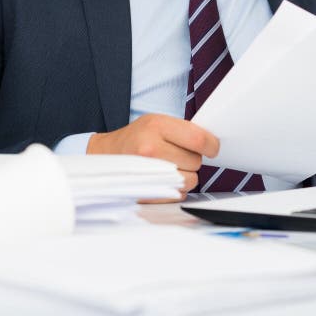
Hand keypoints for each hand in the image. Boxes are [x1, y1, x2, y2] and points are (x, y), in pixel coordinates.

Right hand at [87, 114, 218, 201]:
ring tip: (171, 166)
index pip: (198, 139)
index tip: (212, 148)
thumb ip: (182, 130)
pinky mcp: (146, 191)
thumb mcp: (156, 121)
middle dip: (193, 160)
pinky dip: (176, 189)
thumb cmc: (136, 137)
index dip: (212, 145)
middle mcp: (151, 148)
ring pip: (190, 180)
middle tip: (179, 154)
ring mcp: (147, 172)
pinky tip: (164, 178)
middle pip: (196, 162)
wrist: (104, 154)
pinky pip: (178, 194)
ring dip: (186, 175)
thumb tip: (211, 143)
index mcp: (157, 126)